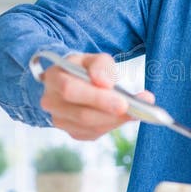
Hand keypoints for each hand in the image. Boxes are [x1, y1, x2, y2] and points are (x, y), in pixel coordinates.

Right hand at [40, 52, 154, 140]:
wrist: (75, 82)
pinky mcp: (72, 132)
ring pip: (91, 127)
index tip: (122, 101)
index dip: (97, 97)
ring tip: (139, 112)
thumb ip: (101, 65)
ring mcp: (60, 120)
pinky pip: (94, 133)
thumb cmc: (85, 69)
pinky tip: (123, 116)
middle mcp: (51, 102)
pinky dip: (112, 125)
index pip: (70, 90)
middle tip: (136, 111)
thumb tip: (105, 83)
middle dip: (112, 113)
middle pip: (82, 114)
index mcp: (53, 78)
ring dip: (116, 120)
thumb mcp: (94, 59)